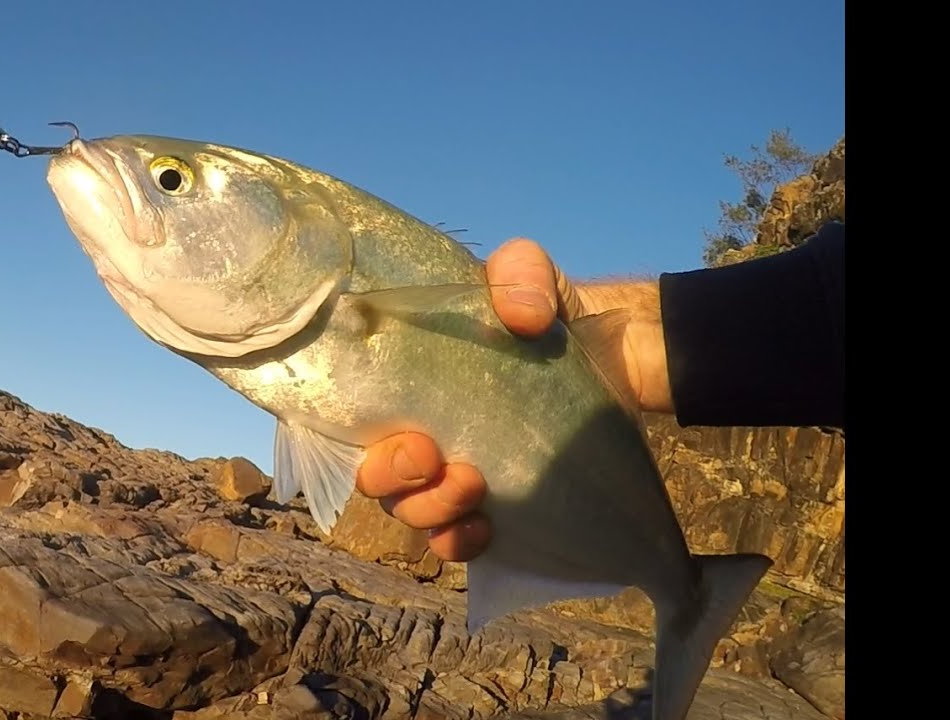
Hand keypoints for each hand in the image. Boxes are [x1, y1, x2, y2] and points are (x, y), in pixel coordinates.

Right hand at [354, 238, 657, 561]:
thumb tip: (521, 315)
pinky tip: (485, 527)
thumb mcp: (531, 275)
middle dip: (391, 475)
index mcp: (396, 377)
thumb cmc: (542, 313)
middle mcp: (408, 429)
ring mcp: (443, 474)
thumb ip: (521, 273)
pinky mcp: (483, 506)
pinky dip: (458, 541)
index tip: (384, 425)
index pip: (342, 410)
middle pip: (369, 474)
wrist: (608, 357)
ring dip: (429, 508)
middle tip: (430, 454)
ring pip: (407, 511)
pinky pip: (450, 541)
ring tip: (473, 486)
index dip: (341, 428)